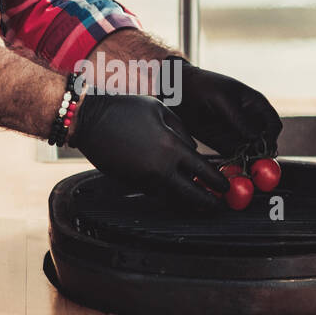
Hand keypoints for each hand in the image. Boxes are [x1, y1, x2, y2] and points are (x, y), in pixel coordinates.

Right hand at [70, 92, 228, 210]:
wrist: (89, 120)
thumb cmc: (125, 108)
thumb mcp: (160, 110)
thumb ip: (181, 130)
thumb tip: (192, 148)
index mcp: (171, 146)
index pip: (203, 171)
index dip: (218, 182)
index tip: (226, 188)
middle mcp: (160, 168)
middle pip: (191, 195)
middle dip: (208, 203)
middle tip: (218, 206)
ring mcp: (145, 179)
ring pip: (173, 199)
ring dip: (188, 203)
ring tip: (200, 204)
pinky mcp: (132, 183)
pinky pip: (157, 193)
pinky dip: (169, 196)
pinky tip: (176, 194)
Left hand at [167, 63, 281, 155]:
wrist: (179, 90)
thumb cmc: (203, 86)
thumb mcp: (222, 98)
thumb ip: (238, 118)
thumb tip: (255, 138)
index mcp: (256, 105)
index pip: (273, 125)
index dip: (271, 137)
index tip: (262, 147)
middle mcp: (249, 121)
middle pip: (264, 143)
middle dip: (261, 154)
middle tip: (252, 162)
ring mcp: (236, 133)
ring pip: (250, 153)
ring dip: (248, 161)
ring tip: (240, 166)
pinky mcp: (222, 143)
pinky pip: (233, 157)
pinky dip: (233, 163)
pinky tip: (228, 166)